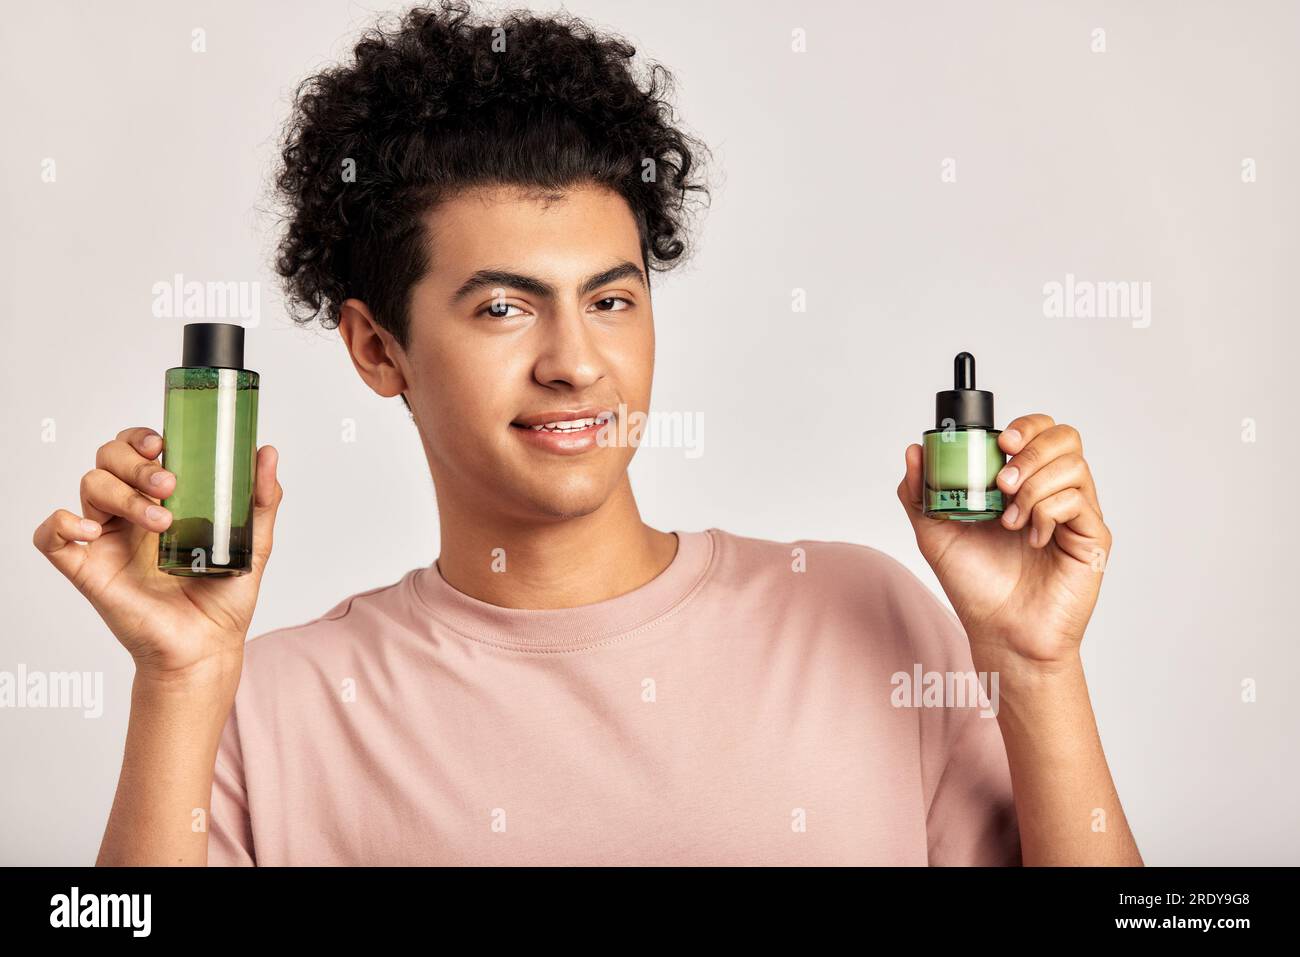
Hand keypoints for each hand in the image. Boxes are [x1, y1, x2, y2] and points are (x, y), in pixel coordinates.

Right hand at [32, 426, 282, 684]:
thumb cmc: (225, 597)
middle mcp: (130, 514)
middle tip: (168, 484)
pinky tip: (93, 533)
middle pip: (108, 460)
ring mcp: (107, 540)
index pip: (136, 449)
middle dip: (134, 462)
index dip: (139, 436)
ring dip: (123, 494)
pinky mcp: (87, 570)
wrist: (208, 646)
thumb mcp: (253, 542)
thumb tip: (267, 453)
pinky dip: (62, 524)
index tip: (162, 442)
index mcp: (163, 500)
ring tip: (161, 522)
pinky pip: (51, 537)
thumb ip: (260, 499)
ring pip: (90, 487)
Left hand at [897, 413, 1110, 665]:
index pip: (1038, 430)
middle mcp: (1054, 491)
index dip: (1023, 427)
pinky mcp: (1093, 536)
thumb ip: (921, 491)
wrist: (999, 632)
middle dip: (1032, 449)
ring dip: (1034, 487)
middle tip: (1003, 483)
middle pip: (1065, 437)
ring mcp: (1076, 513)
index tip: (998, 444)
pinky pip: (1078, 501)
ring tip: (1009, 522)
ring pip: (1073, 466)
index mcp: (1023, 482)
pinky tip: (1031, 539)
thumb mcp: (935, 531)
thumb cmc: (975, 584)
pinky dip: (1048, 513)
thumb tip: (916, 449)